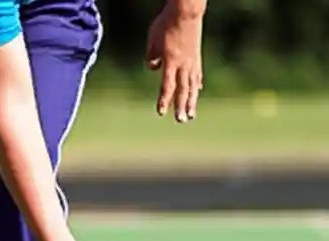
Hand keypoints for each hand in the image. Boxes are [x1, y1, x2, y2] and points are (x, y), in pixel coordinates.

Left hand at [145, 5, 204, 121]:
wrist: (186, 11)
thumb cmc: (166, 23)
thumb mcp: (152, 39)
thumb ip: (151, 56)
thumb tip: (153, 69)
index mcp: (171, 61)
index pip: (166, 86)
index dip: (164, 100)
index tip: (161, 112)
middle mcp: (183, 64)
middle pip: (182, 89)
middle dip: (181, 106)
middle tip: (181, 121)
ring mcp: (192, 60)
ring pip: (192, 85)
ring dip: (191, 101)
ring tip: (191, 115)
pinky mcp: (197, 56)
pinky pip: (197, 74)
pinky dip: (196, 85)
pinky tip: (196, 92)